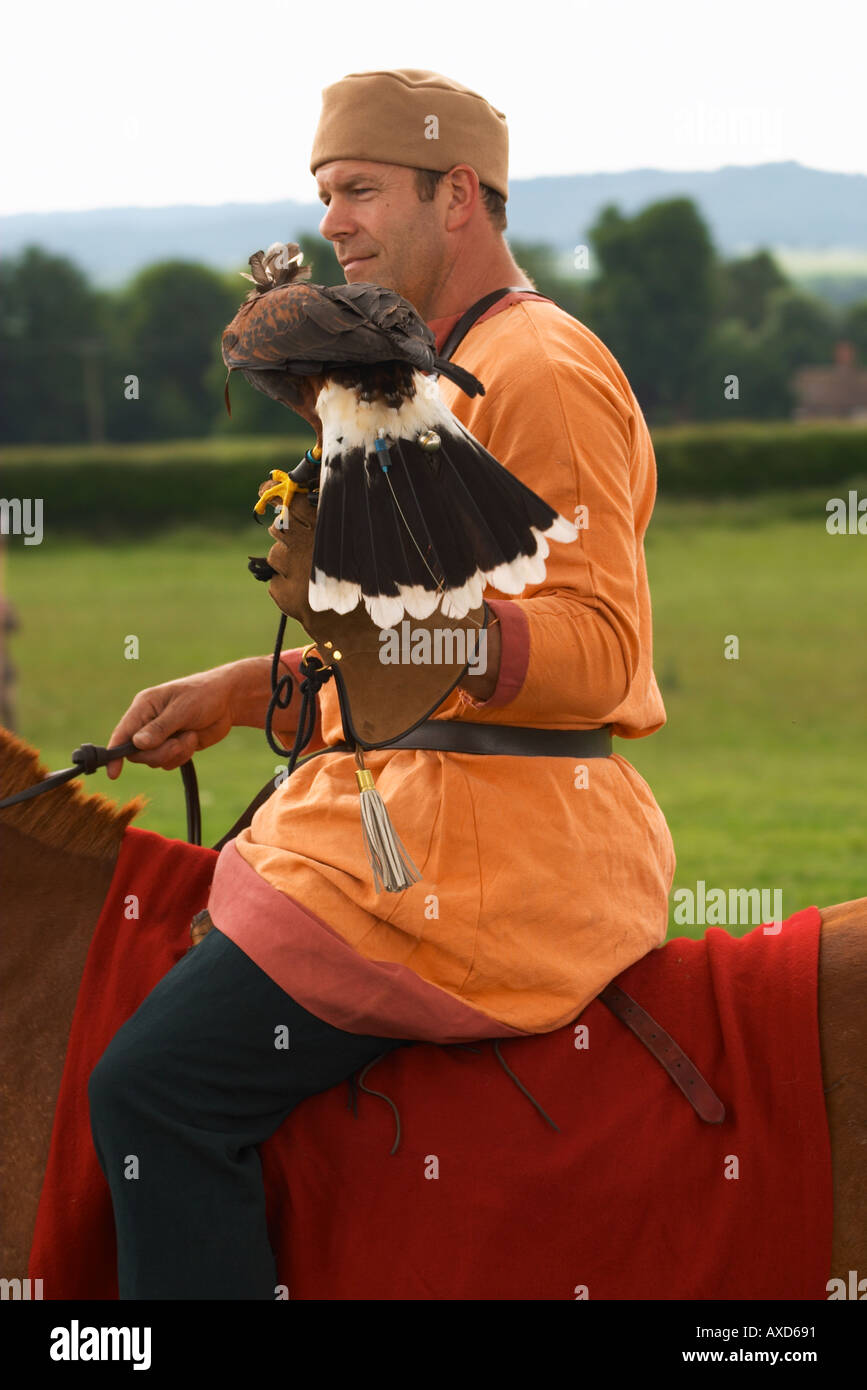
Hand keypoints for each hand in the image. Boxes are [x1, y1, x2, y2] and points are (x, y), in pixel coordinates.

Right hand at [104, 665, 244, 778]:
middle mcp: (147, 723)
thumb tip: (137, 744)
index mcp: (144, 707)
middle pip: (138, 753)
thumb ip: (160, 728)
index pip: (122, 733)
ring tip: (190, 736)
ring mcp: (160, 736)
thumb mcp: (182, 709)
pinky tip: (193, 740)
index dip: (115, 753)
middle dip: (159, 753)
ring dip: (175, 753)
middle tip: (178, 743)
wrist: (228, 701)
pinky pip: (169, 762)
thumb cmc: (203, 695)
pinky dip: (182, 756)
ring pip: (154, 760)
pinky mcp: (174, 746)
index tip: (113, 773)